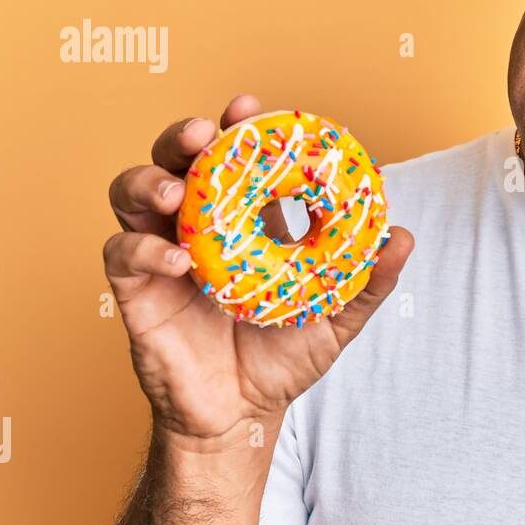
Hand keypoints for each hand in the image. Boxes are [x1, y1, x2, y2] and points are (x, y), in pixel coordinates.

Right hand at [104, 94, 414, 448]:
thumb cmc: (283, 357)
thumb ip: (367, 280)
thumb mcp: (335, 317)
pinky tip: (176, 262)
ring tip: (174, 193)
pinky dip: (143, 249)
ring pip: (132, 192)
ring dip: (148, 181)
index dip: (238, 128)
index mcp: (243, 219)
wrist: (243, 415)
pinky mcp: (134, 289)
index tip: (249, 108)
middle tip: (203, 134)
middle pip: (176, 159)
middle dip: (183, 137)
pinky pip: (121, 254)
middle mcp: (197, 225)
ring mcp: (160, 252)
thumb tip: (404, 237)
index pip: (235, 158)